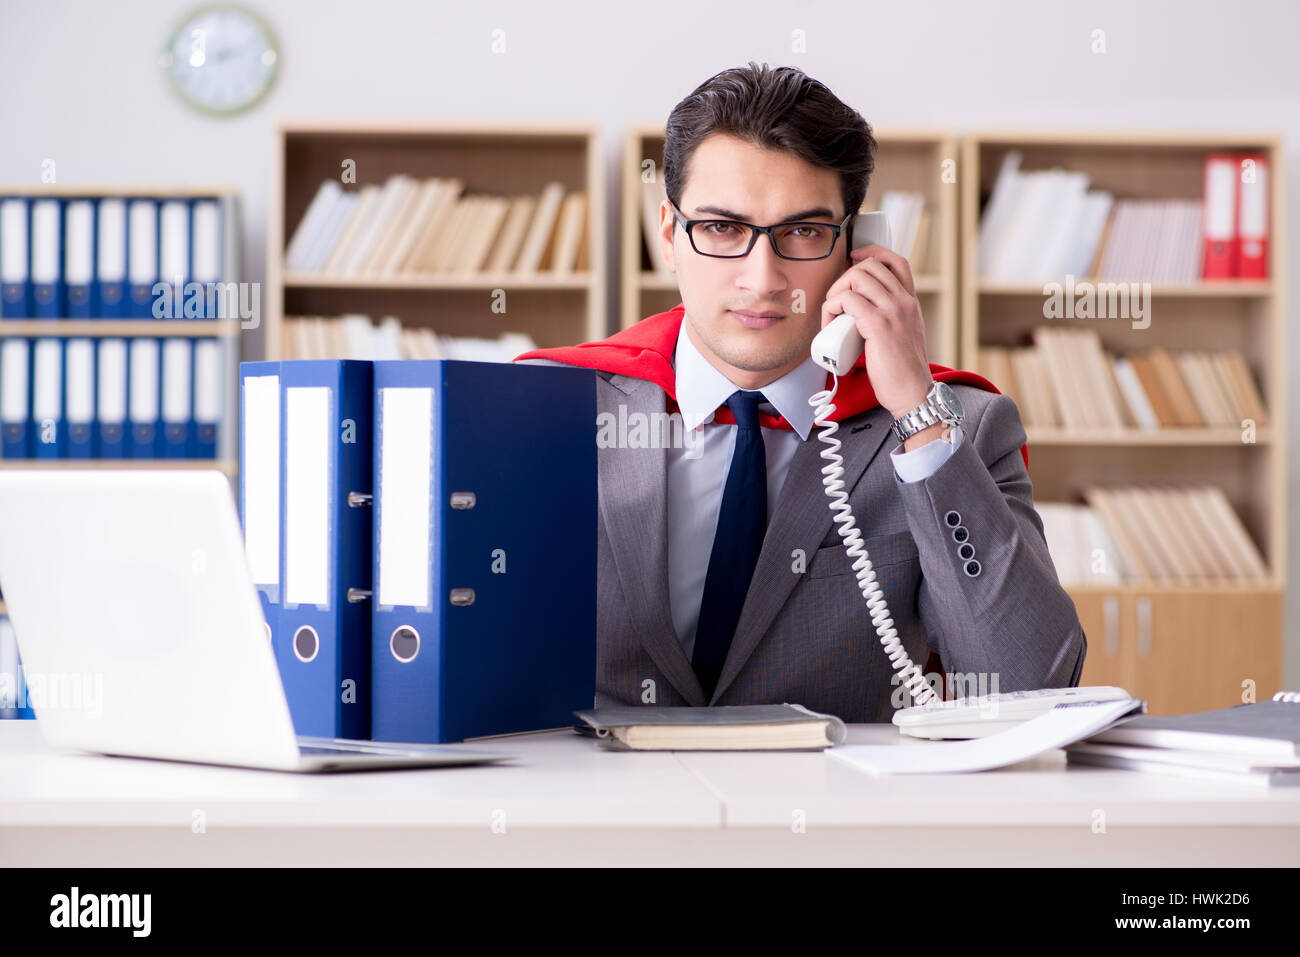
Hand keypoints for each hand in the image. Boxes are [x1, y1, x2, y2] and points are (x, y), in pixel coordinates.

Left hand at [819, 243, 931, 418]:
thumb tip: (857, 312)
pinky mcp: (878, 325)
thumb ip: (887, 318)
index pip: (896, 261)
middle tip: (836, 300)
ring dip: (835, 292)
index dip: (872, 253)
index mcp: (910, 302)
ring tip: (831, 314)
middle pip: (871, 265)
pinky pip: (847, 301)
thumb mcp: (902, 335)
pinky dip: (831, 309)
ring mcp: (893, 311)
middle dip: (845, 277)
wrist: (913, 393)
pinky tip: (829, 325)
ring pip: (856, 278)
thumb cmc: (902, 372)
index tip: (854, 259)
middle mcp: (904, 302)